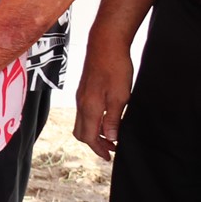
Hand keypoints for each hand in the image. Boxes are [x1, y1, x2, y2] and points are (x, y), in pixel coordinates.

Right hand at [73, 41, 133, 160]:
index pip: (90, 137)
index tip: (110, 156)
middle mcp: (81, 104)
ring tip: (110, 136)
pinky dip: (92, 122)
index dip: (100, 149)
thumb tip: (110, 137)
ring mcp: (80, 97)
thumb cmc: (115, 68)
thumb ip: (113, 118)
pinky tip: (105, 118)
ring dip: (93, 133)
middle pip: (80, 133)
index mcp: (90, 107)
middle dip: (94, 144)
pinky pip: (83, 113)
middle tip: (111, 149)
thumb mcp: (120, 96)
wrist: (105, 44)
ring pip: (81, 123)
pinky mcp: (83, 91)